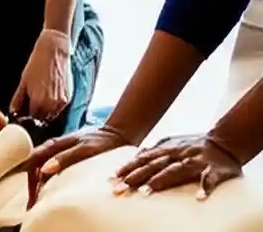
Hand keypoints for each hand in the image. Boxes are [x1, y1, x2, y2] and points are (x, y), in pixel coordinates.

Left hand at [10, 28, 71, 122]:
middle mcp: (52, 105)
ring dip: (46, 112)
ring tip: (40, 98)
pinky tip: (48, 94)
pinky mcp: (69, 97)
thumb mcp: (23, 83)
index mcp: (38, 102)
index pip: (32, 120)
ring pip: (52, 115)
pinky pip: (60, 108)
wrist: (54, 51)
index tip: (24, 114)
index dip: (27, 118)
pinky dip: (54, 106)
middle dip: (36, 116)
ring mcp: (62, 102)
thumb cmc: (36, 65)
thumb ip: (17, 101)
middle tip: (31, 105)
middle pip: (43, 119)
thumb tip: (13, 113)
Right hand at [24, 125, 131, 206]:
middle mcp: (51, 149)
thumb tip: (44, 169)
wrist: (115, 135)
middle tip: (32, 205)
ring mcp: (57, 155)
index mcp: (53, 145)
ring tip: (38, 204)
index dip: (28, 179)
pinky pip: (49, 173)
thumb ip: (65, 158)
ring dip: (37, 187)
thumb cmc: (102, 141)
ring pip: (40, 172)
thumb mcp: (84, 150)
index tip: (31, 195)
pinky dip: (45, 185)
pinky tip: (48, 195)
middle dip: (31, 187)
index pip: (31, 162)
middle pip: (33, 169)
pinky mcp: (64, 160)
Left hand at [112, 133, 243, 199]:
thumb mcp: (173, 142)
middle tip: (121, 187)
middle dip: (136, 176)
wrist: (225, 142)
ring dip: (161, 181)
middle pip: (154, 166)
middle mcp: (179, 153)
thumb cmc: (196, 145)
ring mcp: (196, 161)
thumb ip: (156, 149)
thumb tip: (137, 154)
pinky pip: (210, 179)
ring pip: (176, 171)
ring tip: (146, 192)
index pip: (144, 159)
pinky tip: (200, 197)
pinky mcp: (214, 169)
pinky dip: (206, 187)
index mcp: (168, 148)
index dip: (128, 167)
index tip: (113, 177)